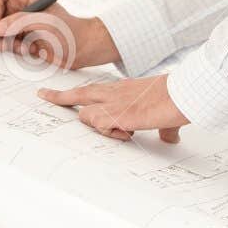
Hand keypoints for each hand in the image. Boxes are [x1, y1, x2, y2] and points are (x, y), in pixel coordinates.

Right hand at [0, 0, 117, 71]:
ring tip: (25, 45)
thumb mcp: (44, 22)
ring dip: (5, 42)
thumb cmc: (69, 31)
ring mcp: (15, 20)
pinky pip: (1, 42)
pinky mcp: (16, 36)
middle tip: (5, 39)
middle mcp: (16, 4)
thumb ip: (18, 22)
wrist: (81, 49)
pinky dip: (11, 49)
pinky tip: (29, 49)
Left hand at [38, 73, 188, 143]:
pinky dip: (109, 133)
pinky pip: (98, 125)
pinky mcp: (117, 114)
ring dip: (97, 126)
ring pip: (86, 114)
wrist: (183, 93)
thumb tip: (169, 138)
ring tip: (124, 131)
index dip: (81, 94)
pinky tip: (128, 133)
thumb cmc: (177, 98)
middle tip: (44, 96)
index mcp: (125, 89)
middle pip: (80, 93)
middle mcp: (116, 93)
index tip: (67, 94)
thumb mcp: (165, 115)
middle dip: (60, 97)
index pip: (96, 90)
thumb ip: (163, 128)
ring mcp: (114, 102)